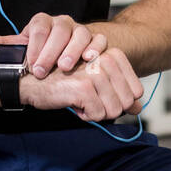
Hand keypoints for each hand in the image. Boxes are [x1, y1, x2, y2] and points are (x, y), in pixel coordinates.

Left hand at [0, 13, 107, 78]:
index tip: (30, 64)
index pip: (39, 27)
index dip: (35, 45)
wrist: (64, 53)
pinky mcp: (96, 40)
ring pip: (81, 33)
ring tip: (64, 67)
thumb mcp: (23, 49)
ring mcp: (81, 30)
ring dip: (73, 50)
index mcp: (44, 22)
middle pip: (60, 30)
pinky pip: (100, 40)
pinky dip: (95, 48)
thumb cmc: (40, 53)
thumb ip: (7, 48)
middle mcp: (63, 23)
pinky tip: (89, 59)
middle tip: (42, 71)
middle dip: (51, 51)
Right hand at [20, 47, 143, 121]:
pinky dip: (85, 115)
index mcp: (112, 55)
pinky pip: (98, 115)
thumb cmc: (62, 79)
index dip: (121, 100)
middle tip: (90, 100)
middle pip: (127, 102)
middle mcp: (105, 60)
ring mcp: (95, 72)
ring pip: (114, 110)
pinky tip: (73, 104)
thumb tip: (138, 108)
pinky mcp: (84, 87)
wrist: (31, 78)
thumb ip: (119, 92)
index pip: (136, 90)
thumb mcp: (95, 82)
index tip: (103, 96)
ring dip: (96, 112)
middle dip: (109, 108)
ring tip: (81, 100)